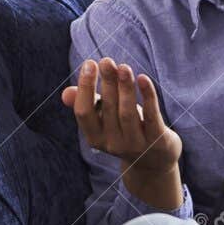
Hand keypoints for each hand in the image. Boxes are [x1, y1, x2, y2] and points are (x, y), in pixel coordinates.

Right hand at [61, 58, 184, 210]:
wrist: (153, 163)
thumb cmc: (125, 132)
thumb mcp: (105, 121)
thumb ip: (88, 106)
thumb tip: (66, 93)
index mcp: (95, 138)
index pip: (84, 113)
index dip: (85, 88)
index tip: (89, 64)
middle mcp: (113, 143)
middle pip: (108, 108)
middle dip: (107, 82)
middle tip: (107, 61)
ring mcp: (136, 144)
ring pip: (127, 112)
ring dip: (125, 87)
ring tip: (123, 67)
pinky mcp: (157, 141)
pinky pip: (151, 116)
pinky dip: (147, 96)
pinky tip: (143, 78)